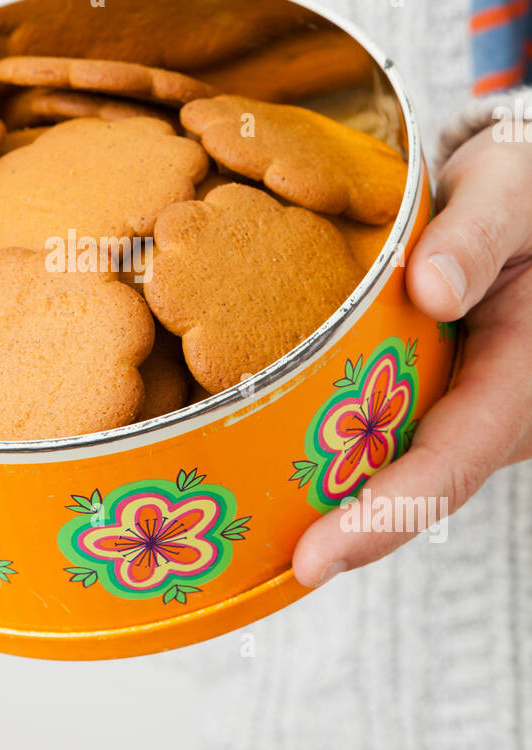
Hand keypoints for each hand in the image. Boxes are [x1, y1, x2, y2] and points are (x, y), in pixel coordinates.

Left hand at [293, 126, 531, 587]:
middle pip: (416, 489)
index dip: (385, 515)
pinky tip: (266, 462)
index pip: (452, 461)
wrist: (524, 195)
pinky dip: (333, 456)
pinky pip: (385, 437)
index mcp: (521, 373)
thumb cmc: (524, 187)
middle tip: (251, 562)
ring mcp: (464, 408)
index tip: (315, 555)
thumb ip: (479, 234)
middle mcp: (496, 410)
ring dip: (333, 503)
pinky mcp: (435, 393)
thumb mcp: (513, 188)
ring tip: (246, 532)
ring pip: (398, 471)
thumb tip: (433, 288)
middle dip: (344, 532)